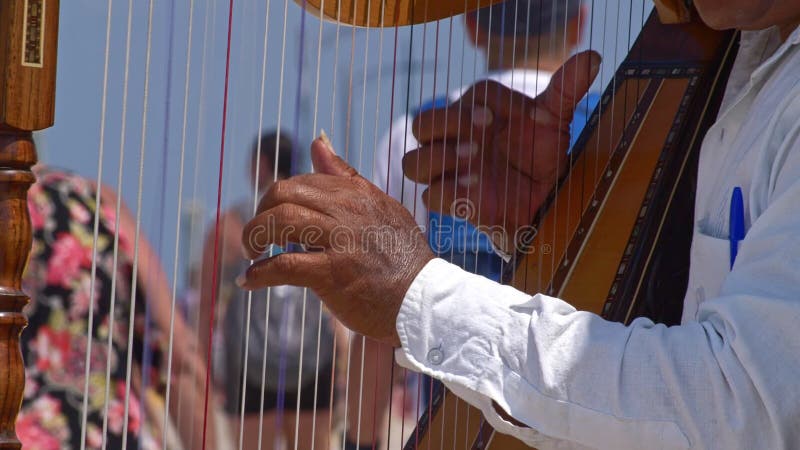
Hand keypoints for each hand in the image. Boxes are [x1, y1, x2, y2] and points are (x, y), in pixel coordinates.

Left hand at [237, 138, 434, 345]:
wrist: (424, 298)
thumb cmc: (402, 257)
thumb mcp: (380, 206)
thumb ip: (346, 176)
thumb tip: (317, 141)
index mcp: (356, 192)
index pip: (302, 181)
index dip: (279, 200)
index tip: (275, 220)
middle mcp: (347, 209)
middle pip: (282, 194)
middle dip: (260, 213)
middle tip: (259, 236)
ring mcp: (340, 240)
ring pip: (279, 221)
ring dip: (254, 237)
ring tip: (253, 254)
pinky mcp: (333, 273)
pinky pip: (283, 265)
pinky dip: (259, 273)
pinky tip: (250, 280)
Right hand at [403, 51, 600, 252]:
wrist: (545, 197)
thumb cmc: (541, 154)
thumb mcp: (555, 120)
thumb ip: (565, 89)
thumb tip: (592, 57)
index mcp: (477, 112)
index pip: (473, 95)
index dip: (490, 101)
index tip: (520, 115)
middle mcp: (456, 139)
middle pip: (423, 123)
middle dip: (448, 123)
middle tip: (483, 129)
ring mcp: (450, 172)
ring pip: (413, 161)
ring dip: (438, 157)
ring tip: (474, 158)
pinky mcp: (453, 202)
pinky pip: (432, 196)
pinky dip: (448, 191)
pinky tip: (476, 188)